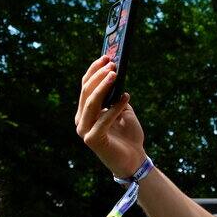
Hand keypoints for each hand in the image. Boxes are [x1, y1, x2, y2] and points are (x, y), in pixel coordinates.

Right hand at [75, 57, 148, 177]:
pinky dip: (115, 107)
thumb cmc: (129, 136)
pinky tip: (126, 96)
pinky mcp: (92, 140)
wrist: (134, 160)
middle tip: (111, 63)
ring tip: (115, 74)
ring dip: (103, 86)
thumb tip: (117, 75)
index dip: (94, 71)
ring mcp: (84, 130)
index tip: (105, 56)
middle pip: (86, 92)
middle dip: (99, 75)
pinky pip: (103, 119)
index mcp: (86, 111)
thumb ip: (117, 96)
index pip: (86, 87)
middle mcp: (81, 119)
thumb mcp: (124, 111)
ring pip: (91, 103)